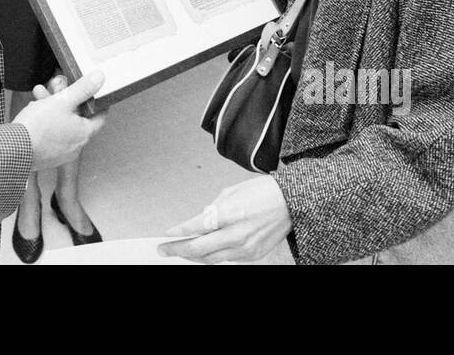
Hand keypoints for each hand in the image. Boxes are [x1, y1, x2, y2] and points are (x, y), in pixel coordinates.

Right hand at [13, 70, 105, 170]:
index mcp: (83, 133)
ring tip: (39, 95)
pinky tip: (34, 111)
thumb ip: (82, 89)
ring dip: (51, 108)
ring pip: (60, 123)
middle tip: (56, 89)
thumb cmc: (38, 127)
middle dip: (65, 100)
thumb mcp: (62, 100)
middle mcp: (75, 146)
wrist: (13, 149)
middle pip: (75, 117)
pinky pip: (49, 134)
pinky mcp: (45, 156)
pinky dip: (44, 122)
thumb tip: (99, 78)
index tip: (94, 94)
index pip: (100, 117)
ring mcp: (60, 153)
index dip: (98, 103)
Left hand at [158, 176, 291, 263]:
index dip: (178, 232)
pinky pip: (226, 260)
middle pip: (199, 248)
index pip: (195, 227)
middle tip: (163, 249)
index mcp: (229, 214)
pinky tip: (204, 252)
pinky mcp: (252, 256)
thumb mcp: (231, 192)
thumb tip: (200, 220)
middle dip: (177, 249)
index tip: (167, 234)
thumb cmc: (263, 192)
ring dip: (193, 256)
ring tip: (181, 251)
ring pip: (211, 259)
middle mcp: (237, 234)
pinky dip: (213, 256)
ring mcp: (245, 248)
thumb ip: (213, 208)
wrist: (290, 203)